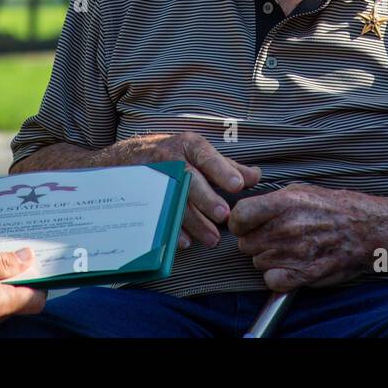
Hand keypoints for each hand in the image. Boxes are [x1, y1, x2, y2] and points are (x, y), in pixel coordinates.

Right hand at [124, 132, 260, 248]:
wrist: (132, 155)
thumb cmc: (177, 154)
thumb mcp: (201, 154)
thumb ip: (229, 167)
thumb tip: (255, 176)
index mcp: (190, 146)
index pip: (208, 157)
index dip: (223, 171)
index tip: (238, 185)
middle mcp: (173, 158)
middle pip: (190, 180)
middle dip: (207, 199)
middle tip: (224, 215)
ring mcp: (156, 177)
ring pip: (176, 201)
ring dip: (194, 222)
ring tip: (211, 238)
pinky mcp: (146, 195)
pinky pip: (158, 214)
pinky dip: (172, 229)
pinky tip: (186, 241)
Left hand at [228, 183, 387, 290]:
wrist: (367, 229)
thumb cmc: (334, 207)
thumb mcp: (300, 190)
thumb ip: (270, 200)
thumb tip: (246, 208)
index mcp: (284, 203)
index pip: (239, 216)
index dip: (238, 222)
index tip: (245, 224)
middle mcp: (286, 228)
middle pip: (246, 243)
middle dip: (255, 240)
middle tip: (273, 236)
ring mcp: (295, 252)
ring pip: (258, 262)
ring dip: (268, 258)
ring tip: (288, 248)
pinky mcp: (305, 274)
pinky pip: (272, 280)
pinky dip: (277, 276)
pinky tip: (289, 266)